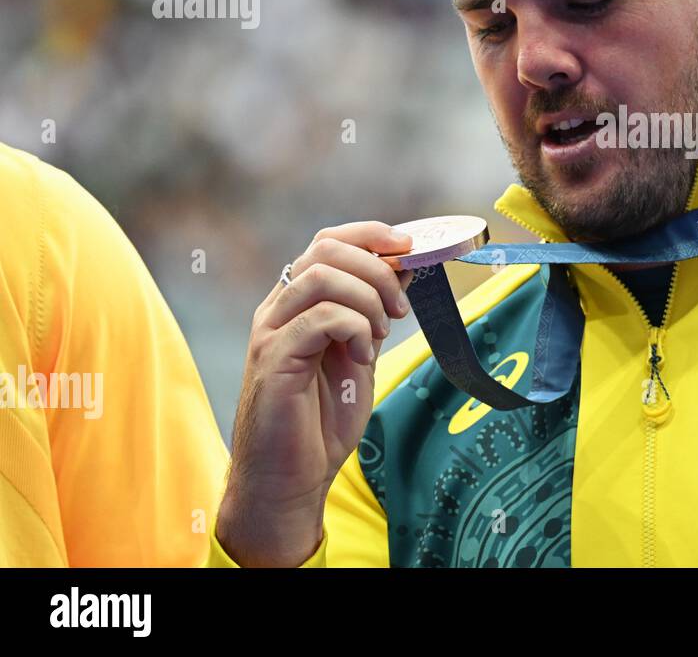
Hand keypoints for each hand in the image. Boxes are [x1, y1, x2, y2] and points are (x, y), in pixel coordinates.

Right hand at [216, 221, 413, 566]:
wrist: (290, 478)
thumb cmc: (321, 420)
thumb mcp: (360, 354)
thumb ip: (374, 312)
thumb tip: (405, 267)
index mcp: (298, 303)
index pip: (327, 242)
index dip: (370, 235)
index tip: (408, 247)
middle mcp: (279, 309)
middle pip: (325, 249)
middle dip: (376, 268)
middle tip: (399, 309)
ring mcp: (271, 331)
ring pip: (322, 276)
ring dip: (368, 300)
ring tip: (379, 336)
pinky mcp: (272, 358)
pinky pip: (319, 317)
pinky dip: (353, 328)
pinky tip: (361, 358)